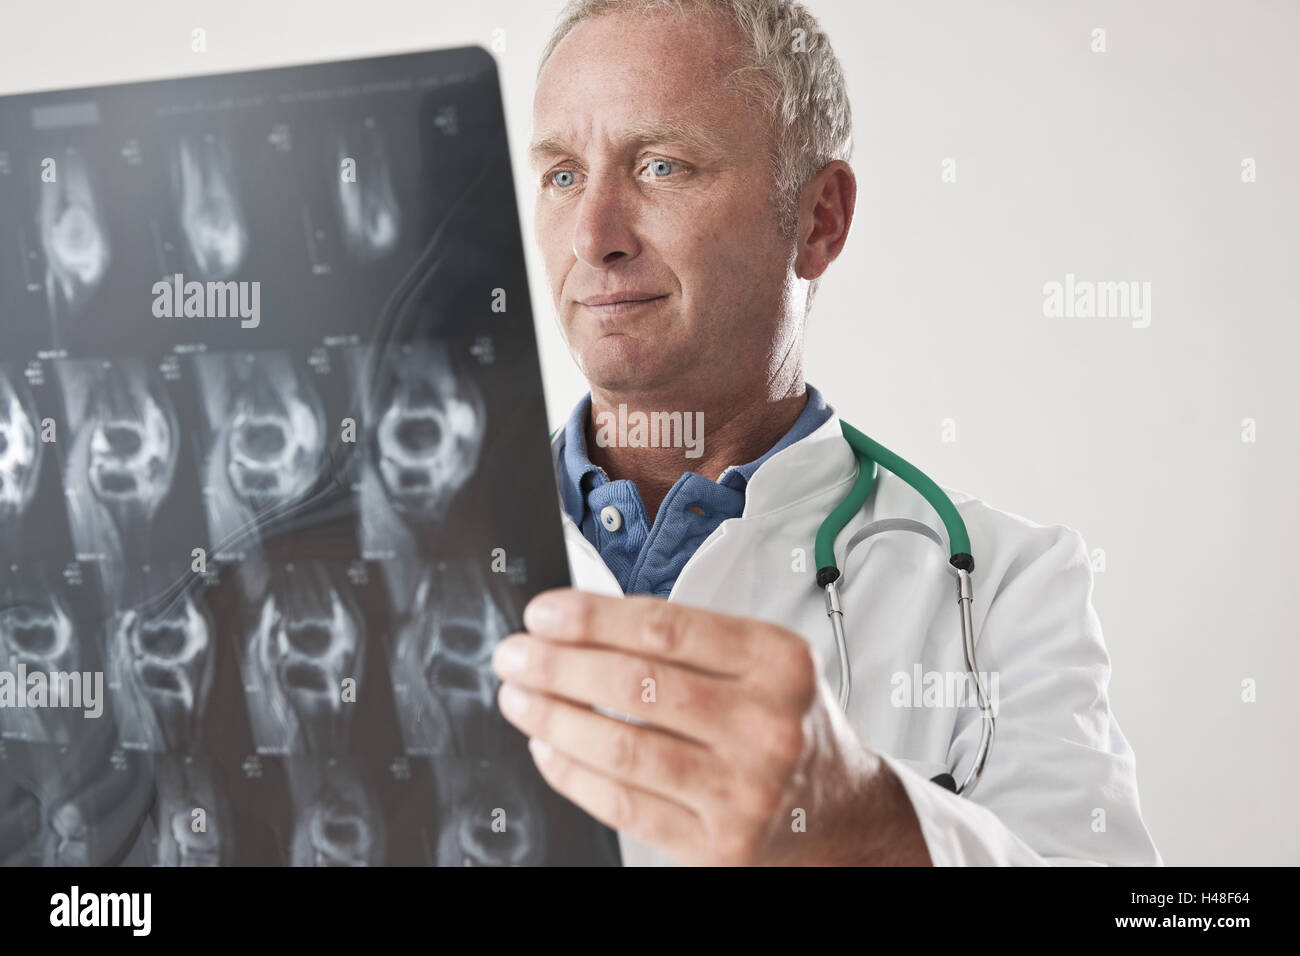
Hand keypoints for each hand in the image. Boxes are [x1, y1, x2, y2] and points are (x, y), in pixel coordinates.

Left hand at [492, 588, 930, 864]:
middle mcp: (767, 724)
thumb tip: (581, 623)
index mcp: (778, 662)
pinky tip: (548, 749)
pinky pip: (626, 804)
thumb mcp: (764, 662)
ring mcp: (744, 789)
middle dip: (559, 666)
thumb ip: (688, 639)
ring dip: (555, 719)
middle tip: (516, 654)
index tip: (543, 614)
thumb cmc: (790, 722)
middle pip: (638, 685)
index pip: (666, 629)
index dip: (592, 618)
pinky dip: (574, 774)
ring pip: (625, 747)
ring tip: (520, 698)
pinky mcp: (719, 843)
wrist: (843, 811)